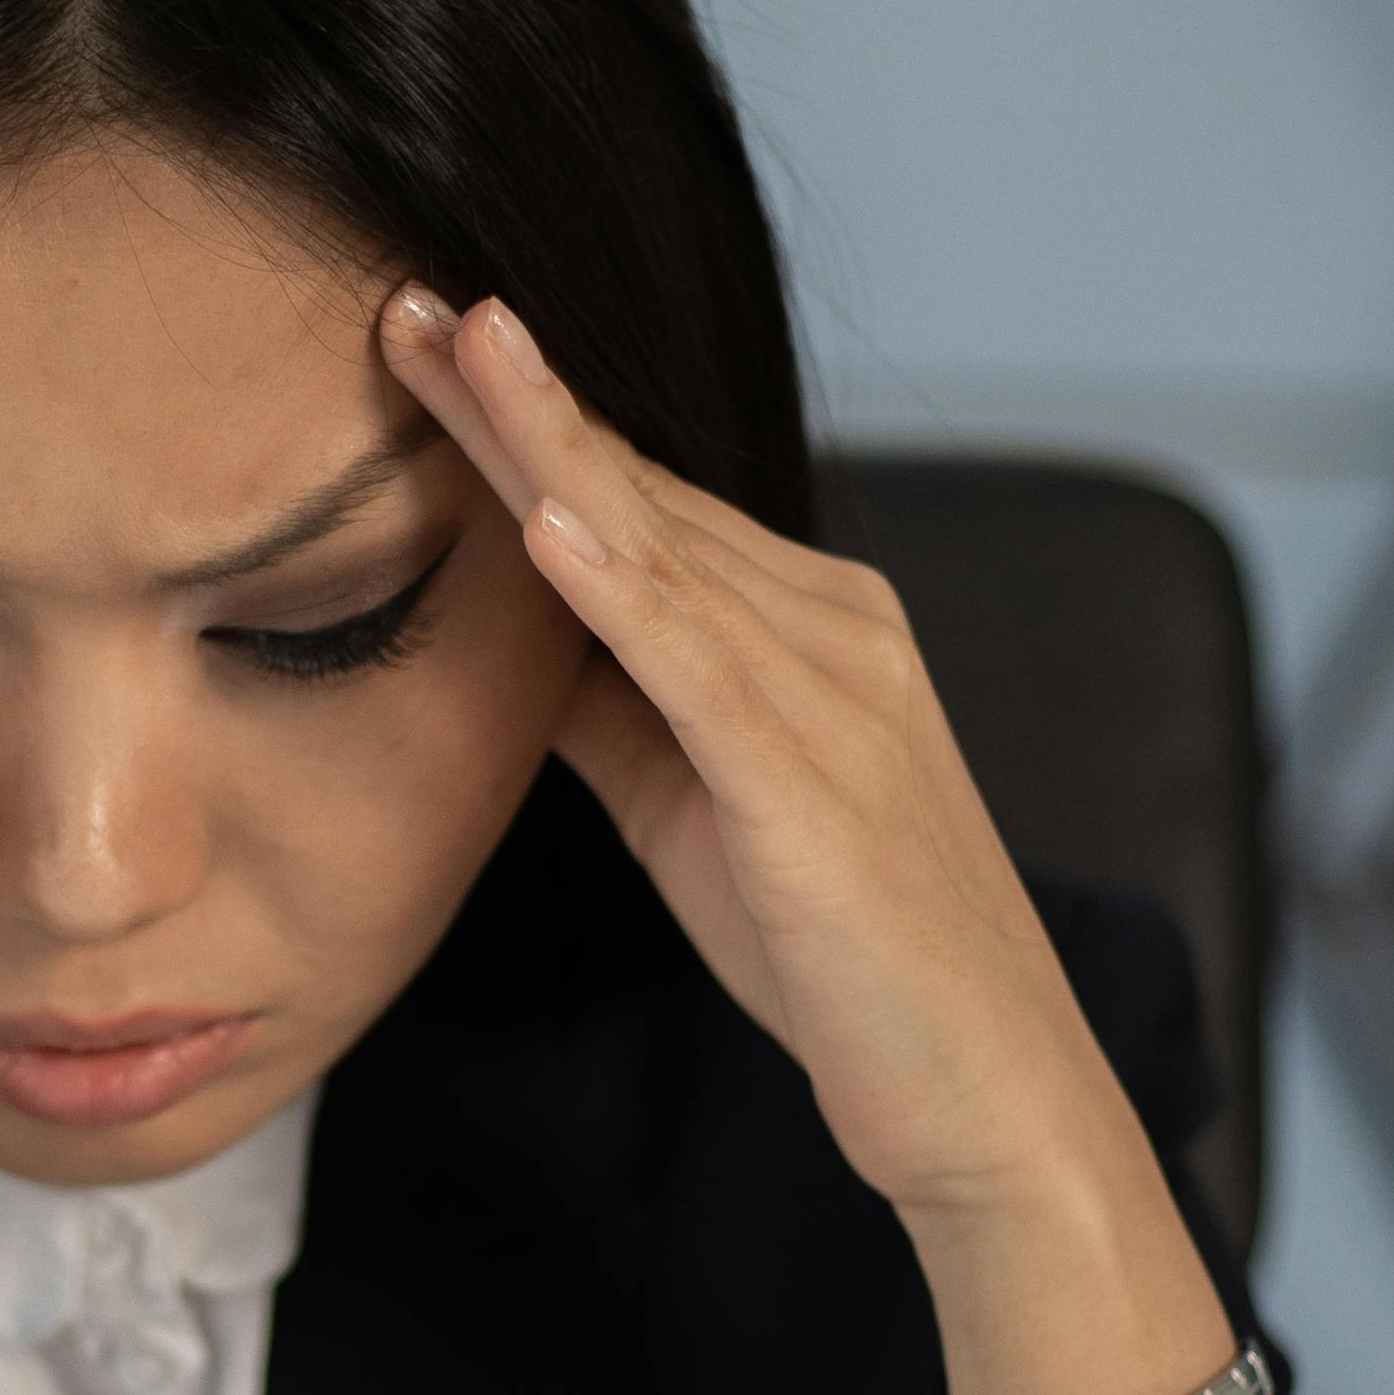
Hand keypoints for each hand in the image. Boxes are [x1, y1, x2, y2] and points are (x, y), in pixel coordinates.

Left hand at [381, 284, 1286, 1394]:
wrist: (984, 1091)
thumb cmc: (845, 959)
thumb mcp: (695, 811)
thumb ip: (620, 713)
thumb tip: (518, 644)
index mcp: (806, 627)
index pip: (636, 500)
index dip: (524, 419)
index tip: (425, 341)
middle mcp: (831, 629)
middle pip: (640, 492)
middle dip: (519, 397)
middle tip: (409, 302)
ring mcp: (834, 697)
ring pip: (665, 548)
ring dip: (556, 446)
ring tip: (467, 354)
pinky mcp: (817, 787)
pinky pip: (702, 667)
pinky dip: (623, 588)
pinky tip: (546, 523)